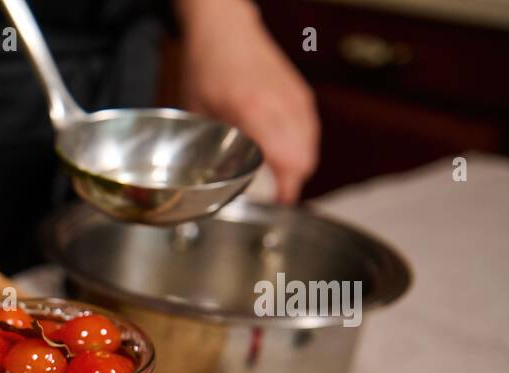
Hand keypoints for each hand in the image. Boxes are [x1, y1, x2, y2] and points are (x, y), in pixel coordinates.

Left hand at [175, 0, 319, 202]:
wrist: (225, 30)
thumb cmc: (207, 67)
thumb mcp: (197, 112)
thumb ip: (209, 146)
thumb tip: (214, 183)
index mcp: (253, 109)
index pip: (285, 159)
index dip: (285, 188)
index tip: (275, 205)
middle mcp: (281, 104)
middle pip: (304, 159)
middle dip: (290, 184)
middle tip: (271, 199)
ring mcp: (295, 98)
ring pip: (311, 148)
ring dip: (297, 168)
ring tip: (276, 181)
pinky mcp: (301, 94)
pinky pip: (310, 132)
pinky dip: (302, 149)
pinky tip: (283, 157)